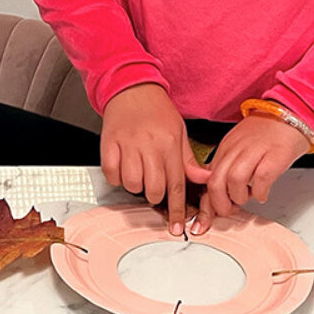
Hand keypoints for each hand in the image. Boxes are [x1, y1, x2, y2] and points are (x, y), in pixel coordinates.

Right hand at [101, 83, 210, 235]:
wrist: (132, 87)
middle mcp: (149, 145)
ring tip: (138, 171)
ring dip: (135, 184)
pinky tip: (122, 166)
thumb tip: (204, 179)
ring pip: (132, 183)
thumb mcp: (179, 131)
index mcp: (170, 143)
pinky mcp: (109, 143)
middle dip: (154, 195)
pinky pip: (111, 173)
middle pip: (153, 188)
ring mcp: (128, 144)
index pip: (176, 185)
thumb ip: (188, 160)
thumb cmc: (157, 110)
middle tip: (154, 185)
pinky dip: (116, 176)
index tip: (177, 227)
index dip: (177, 210)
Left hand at [191, 115, 310, 234]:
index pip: (206, 179)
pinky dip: (260, 192)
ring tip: (249, 197)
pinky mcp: (275, 155)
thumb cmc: (267, 133)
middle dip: (219, 204)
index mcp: (226, 148)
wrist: (291, 115)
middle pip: (216, 182)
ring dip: (240, 197)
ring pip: (234, 180)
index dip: (204, 204)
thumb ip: (227, 167)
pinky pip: (261, 178)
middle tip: (230, 209)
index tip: (202, 223)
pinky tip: (263, 193)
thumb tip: (216, 194)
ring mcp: (255, 151)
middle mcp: (237, 149)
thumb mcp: (239, 147)